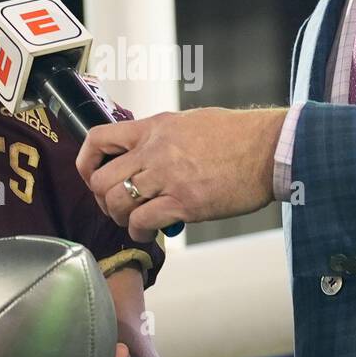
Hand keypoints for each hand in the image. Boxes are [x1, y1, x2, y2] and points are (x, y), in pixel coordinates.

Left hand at [74, 107, 286, 241]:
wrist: (269, 149)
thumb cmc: (237, 136)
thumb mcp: (189, 123)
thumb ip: (163, 138)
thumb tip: (147, 157)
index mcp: (154, 128)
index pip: (99, 139)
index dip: (86, 163)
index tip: (92, 177)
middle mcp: (154, 151)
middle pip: (101, 180)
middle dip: (102, 200)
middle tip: (117, 208)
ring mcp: (168, 177)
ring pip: (117, 202)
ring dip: (119, 218)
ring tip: (134, 222)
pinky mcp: (184, 202)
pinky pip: (142, 222)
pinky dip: (138, 232)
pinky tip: (148, 233)